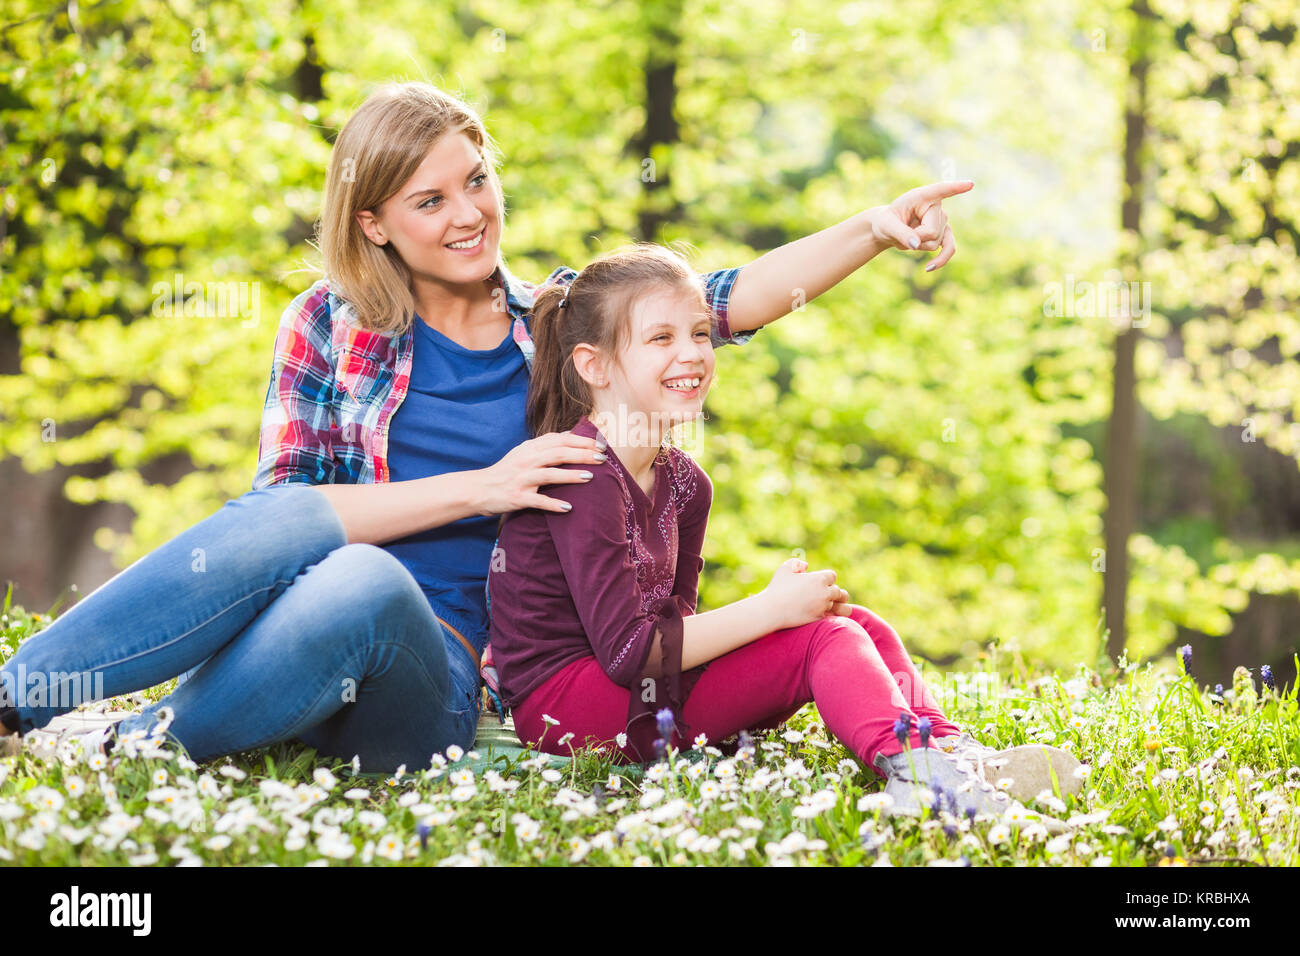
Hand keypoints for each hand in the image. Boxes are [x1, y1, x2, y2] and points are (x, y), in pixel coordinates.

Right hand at [474, 431, 605, 515]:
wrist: (479, 489)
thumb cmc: (506, 471)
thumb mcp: (524, 452)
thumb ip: (545, 444)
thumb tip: (571, 434)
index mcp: (530, 448)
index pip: (559, 440)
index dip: (581, 440)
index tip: (600, 444)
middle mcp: (526, 461)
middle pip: (558, 454)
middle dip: (582, 454)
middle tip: (602, 458)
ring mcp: (522, 479)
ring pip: (549, 474)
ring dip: (571, 475)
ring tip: (590, 477)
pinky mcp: (517, 497)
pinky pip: (538, 501)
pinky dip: (553, 504)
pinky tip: (568, 508)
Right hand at [760, 558, 851, 629]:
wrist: (771, 610)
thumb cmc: (776, 588)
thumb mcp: (784, 569)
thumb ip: (796, 563)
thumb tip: (805, 566)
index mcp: (819, 579)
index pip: (832, 576)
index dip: (826, 579)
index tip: (819, 582)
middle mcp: (824, 592)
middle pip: (839, 591)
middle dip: (833, 592)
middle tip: (826, 594)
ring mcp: (823, 607)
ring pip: (842, 606)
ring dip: (840, 605)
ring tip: (836, 605)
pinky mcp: (820, 619)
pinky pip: (835, 618)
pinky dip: (834, 616)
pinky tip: (830, 615)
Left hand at [866, 180, 973, 272]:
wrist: (889, 229)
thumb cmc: (886, 222)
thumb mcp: (887, 226)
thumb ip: (901, 233)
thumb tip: (916, 245)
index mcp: (922, 196)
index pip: (941, 190)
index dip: (955, 188)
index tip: (970, 184)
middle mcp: (936, 206)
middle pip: (932, 231)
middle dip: (916, 238)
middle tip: (902, 233)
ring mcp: (942, 220)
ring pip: (935, 242)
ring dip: (919, 246)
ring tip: (909, 237)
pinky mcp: (944, 233)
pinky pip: (949, 249)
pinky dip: (941, 260)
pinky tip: (928, 268)